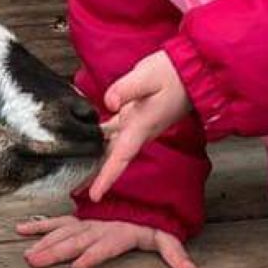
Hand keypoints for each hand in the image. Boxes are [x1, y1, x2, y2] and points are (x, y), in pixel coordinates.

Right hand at [16, 213, 198, 267]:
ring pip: (62, 233)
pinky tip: (20, 231)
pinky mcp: (79, 219)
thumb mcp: (166, 235)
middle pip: (75, 241)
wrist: (143, 190)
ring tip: (27, 255)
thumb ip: (175, 252)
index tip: (77, 267)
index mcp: (119, 233)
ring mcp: (86, 222)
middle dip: (55, 252)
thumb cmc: (153, 217)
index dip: (92, 256)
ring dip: (44, 243)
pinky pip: (56, 222)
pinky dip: (38, 226)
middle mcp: (99, 227)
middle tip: (36, 261)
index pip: (104, 247)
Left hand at [89, 50, 193, 203]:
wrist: (192, 71)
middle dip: (96, 175)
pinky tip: (86, 137)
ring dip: (96, 158)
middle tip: (76, 189)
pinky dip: (100, 137)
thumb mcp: (147, 76)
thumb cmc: (172, 74)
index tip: (95, 195)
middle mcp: (138, 131)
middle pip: (113, 158)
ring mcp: (137, 125)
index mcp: (140, 126)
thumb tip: (109, 102)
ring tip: (78, 170)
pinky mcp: (135, 116)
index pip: (120, 158)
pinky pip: (114, 132)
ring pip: (112, 147)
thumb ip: (126, 89)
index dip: (106, 178)